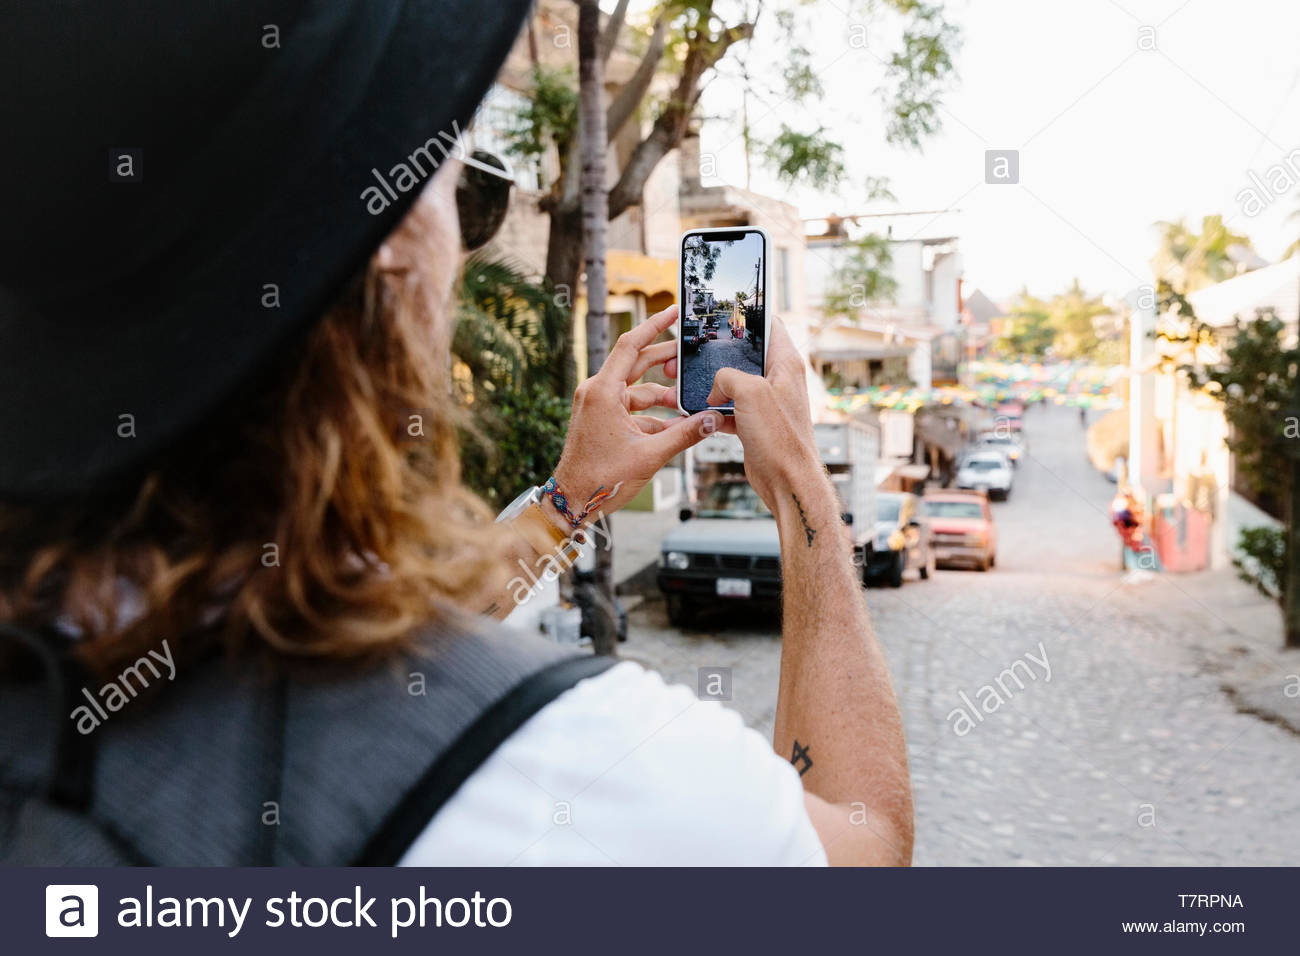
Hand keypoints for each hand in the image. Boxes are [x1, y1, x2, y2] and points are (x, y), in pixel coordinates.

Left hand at [549, 305, 721, 529]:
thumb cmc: (600, 479)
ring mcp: (597, 405)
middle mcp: (597, 392)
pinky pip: (631, 408)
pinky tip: (674, 426)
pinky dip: (652, 414)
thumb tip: (712, 420)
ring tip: (689, 402)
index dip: (655, 325)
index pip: (631, 345)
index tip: (674, 312)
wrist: (572, 501)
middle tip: (691, 355)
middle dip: (666, 361)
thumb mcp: (650, 455)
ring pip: (637, 390)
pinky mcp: (600, 419)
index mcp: (603, 391)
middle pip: (637, 364)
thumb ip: (685, 434)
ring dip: (663, 396)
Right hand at [704, 317, 822, 508]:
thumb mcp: (750, 393)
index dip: (749, 314)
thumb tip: (715, 386)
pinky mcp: (755, 422)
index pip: (769, 325)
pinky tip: (701, 413)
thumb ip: (728, 376)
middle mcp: (778, 380)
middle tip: (697, 352)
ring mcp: (766, 402)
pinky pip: (730, 408)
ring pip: (734, 383)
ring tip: (692, 383)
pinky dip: (715, 410)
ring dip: (714, 385)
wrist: (786, 480)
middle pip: (745, 355)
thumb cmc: (779, 438)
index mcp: (785, 363)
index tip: (727, 309)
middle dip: (720, 355)